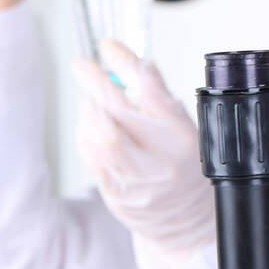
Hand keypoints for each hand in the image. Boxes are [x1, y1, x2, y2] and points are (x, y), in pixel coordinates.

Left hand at [73, 41, 214, 267]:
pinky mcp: (115, 192)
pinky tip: (92, 128)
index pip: (153, 91)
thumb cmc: (185, 169)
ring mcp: (137, 178)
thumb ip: (158, 97)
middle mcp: (161, 159)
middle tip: (83, 66)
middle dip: (95, 83)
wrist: (184, 222)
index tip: (109, 47)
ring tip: (93, 102)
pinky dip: (86, 134)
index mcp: (182, 136)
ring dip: (89, 111)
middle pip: (118, 113)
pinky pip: (91, 156)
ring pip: (100, 135)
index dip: (127, 64)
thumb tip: (138, 62)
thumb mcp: (183, 127)